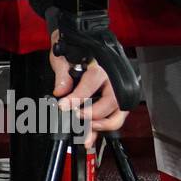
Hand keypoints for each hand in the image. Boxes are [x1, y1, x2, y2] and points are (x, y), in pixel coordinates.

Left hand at [48, 30, 126, 150]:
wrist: (85, 42)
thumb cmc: (75, 48)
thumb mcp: (63, 56)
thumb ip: (62, 74)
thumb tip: (61, 92)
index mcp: (101, 65)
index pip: (91, 83)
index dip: (77, 97)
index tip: (64, 106)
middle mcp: (114, 78)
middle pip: (111, 101)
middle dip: (93, 114)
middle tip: (76, 118)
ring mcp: (119, 91)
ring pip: (118, 114)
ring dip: (101, 126)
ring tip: (85, 134)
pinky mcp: (118, 101)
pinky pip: (114, 119)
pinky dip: (102, 130)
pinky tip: (89, 138)